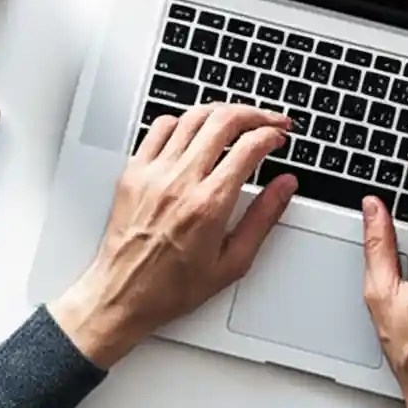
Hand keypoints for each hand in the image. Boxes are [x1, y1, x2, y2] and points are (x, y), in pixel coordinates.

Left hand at [50, 104, 297, 367]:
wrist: (122, 296)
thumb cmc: (173, 287)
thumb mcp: (233, 262)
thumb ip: (263, 218)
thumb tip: (285, 186)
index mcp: (209, 204)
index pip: (249, 147)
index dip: (271, 135)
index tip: (279, 137)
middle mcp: (180, 182)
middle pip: (224, 121)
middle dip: (254, 114)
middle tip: (268, 120)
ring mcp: (154, 173)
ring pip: (193, 117)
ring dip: (222, 112)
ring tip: (237, 119)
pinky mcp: (133, 172)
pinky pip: (160, 128)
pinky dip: (183, 121)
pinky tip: (195, 131)